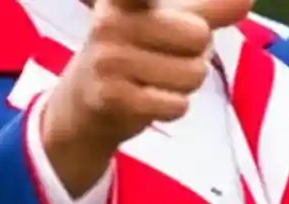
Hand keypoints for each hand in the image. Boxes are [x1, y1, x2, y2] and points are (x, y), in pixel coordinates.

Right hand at [42, 0, 252, 195]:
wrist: (81, 109)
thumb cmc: (133, 56)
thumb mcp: (165, 24)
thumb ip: (207, 9)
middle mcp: (110, 22)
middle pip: (198, 37)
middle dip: (195, 55)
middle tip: (162, 61)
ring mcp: (108, 61)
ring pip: (191, 74)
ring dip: (184, 85)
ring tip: (154, 82)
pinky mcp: (111, 99)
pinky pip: (176, 105)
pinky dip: (173, 108)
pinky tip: (147, 103)